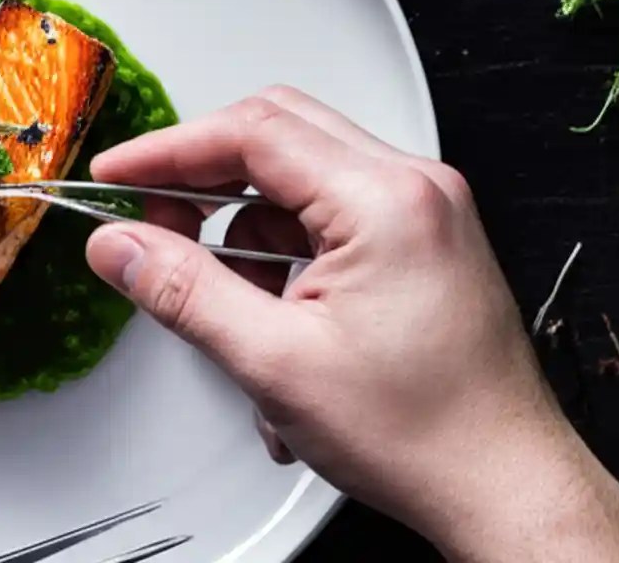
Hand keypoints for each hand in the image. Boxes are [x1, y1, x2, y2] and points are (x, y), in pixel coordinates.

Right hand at [85, 86, 618, 562]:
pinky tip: (263, 312)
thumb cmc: (426, 434)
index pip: (253, 132)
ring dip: (240, 221)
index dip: (169, 150)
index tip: (117, 175)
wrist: (501, 485)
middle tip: (149, 216)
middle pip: (277, 134)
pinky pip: (327, 217)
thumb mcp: (276, 363)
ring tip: (211, 287)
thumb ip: (185, 292)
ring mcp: (421, 214)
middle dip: (202, 172)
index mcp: (386, 201)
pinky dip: (279, 251)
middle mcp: (413, 190)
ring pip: (299, 178)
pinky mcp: (417, 243)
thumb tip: (120, 247)